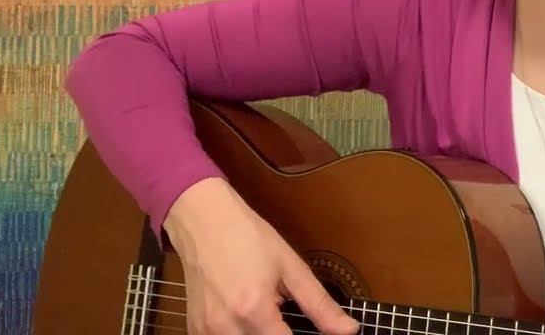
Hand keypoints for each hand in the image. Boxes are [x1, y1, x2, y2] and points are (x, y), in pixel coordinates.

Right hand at [164, 178, 358, 334]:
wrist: (203, 221)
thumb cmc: (249, 238)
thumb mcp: (292, 268)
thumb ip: (320, 305)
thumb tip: (349, 330)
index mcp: (254, 310)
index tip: (312, 334)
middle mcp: (227, 327)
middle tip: (285, 319)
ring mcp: (206, 330)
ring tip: (268, 315)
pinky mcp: (195, 329)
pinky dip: (241, 333)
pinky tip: (247, 317)